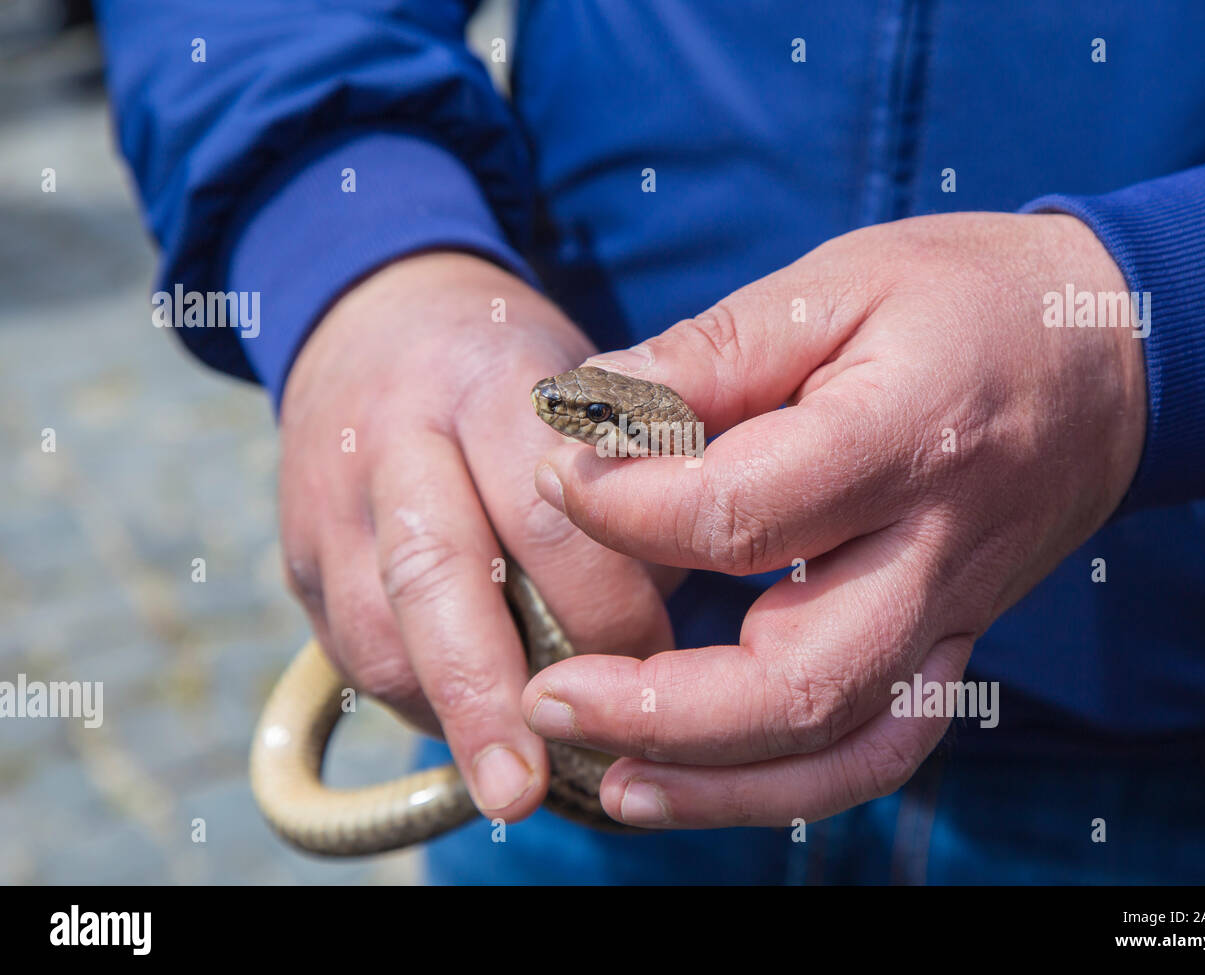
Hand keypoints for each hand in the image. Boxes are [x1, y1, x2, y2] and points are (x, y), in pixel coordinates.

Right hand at [277, 252, 673, 820]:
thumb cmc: (516, 371)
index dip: (606, 604)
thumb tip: (659, 634)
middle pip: (435, 576)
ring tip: (510, 774)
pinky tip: (474, 721)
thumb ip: (631, 483)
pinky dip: (418, 700)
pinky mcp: (301, 554)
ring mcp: (330, 500)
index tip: (656, 663)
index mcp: (489, 383)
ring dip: (450, 712)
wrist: (377, 317)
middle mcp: (395, 437)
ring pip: (377, 630)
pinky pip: (351, 652)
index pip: (549, 513)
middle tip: (523, 789)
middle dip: (485, 692)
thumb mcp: (587, 382)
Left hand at [523, 212, 1146, 826]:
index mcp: (904, 438)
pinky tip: (701, 783)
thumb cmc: (965, 299)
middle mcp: (939, 550)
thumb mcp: (832, 287)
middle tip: (547, 697)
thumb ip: (705, 357)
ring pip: (844, 747)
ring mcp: (958, 615)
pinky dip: (791, 789)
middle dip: (656, 709)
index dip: (623, 507)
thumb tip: (580, 411)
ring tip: (611, 781)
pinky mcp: (956, 645)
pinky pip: (882, 749)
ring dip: (717, 784)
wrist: (1113, 350)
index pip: (739, 514)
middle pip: (797, 680)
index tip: (555, 475)